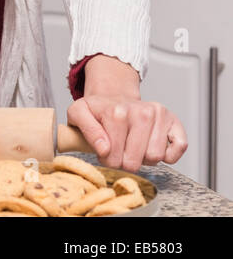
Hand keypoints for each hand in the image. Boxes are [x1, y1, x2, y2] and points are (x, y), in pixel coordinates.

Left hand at [66, 54, 187, 169]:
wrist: (114, 97)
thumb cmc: (98, 110)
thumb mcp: (78, 113)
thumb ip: (86, 130)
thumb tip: (104, 149)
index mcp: (117, 112)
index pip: (114, 156)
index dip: (107, 159)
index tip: (105, 151)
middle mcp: (142, 112)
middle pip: (135, 160)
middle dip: (125, 161)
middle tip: (120, 150)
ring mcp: (160, 115)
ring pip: (155, 157)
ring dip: (144, 158)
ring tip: (134, 145)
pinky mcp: (174, 122)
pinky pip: (180, 147)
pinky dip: (169, 155)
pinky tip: (153, 146)